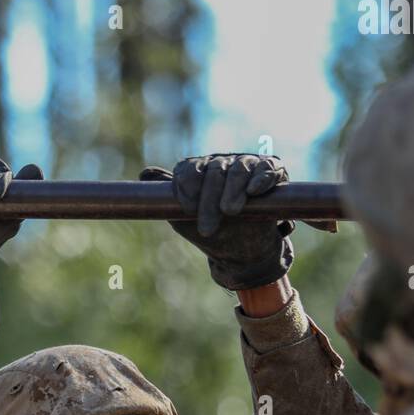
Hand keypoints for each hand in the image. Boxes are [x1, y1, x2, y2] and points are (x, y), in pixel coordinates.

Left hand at [140, 152, 294, 289]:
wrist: (243, 251)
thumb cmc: (213, 231)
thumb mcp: (185, 219)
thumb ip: (167, 198)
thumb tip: (144, 173)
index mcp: (200, 170)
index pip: (190, 170)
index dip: (187, 187)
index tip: (187, 208)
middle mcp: (221, 163)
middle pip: (213, 172)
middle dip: (209, 201)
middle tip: (208, 227)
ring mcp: (246, 165)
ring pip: (238, 170)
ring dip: (233, 191)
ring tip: (230, 212)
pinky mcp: (270, 171)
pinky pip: (265, 169)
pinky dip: (260, 179)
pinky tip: (254, 190)